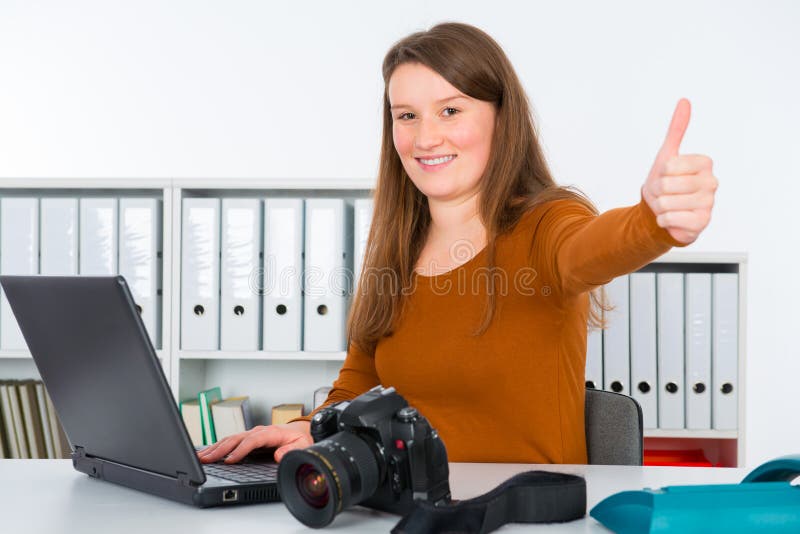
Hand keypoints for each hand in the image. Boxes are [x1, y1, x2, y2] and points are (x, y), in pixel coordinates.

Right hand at [197, 421, 311, 463]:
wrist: (302, 431)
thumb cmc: (301, 439)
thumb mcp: (302, 445)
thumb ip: (291, 450)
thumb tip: (278, 455)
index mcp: (271, 432)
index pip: (252, 441)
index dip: (240, 451)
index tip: (229, 460)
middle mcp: (258, 431)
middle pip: (236, 439)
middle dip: (219, 449)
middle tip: (205, 459)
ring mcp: (252, 433)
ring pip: (230, 439)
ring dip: (215, 447)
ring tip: (201, 456)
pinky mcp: (248, 438)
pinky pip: (231, 441)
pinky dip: (218, 446)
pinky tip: (209, 453)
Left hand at [641, 98, 717, 244]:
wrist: (662, 212)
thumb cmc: (666, 182)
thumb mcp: (667, 155)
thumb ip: (677, 129)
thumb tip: (684, 101)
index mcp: (705, 163)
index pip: (669, 166)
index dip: (660, 173)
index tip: (667, 176)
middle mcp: (712, 182)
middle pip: (667, 185)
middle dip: (658, 191)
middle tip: (665, 193)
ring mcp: (709, 204)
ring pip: (666, 203)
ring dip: (660, 206)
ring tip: (669, 205)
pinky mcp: (702, 223)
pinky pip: (669, 219)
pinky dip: (663, 220)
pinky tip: (672, 218)